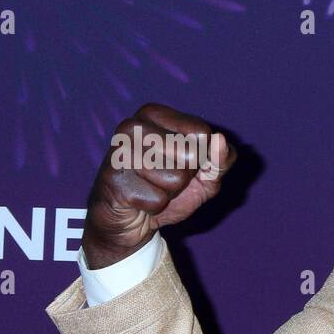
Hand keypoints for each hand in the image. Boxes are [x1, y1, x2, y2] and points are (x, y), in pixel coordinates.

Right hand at [82, 104, 235, 268]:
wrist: (131, 219)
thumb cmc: (168, 188)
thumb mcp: (205, 174)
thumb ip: (221, 158)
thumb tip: (220, 138)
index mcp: (153, 113)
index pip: (202, 133)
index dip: (201, 157)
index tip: (182, 162)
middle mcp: (132, 126)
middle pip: (190, 154)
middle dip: (186, 176)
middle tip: (164, 179)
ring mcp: (119, 151)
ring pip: (176, 178)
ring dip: (170, 192)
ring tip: (151, 188)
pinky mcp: (113, 180)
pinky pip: (157, 199)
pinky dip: (155, 206)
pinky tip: (137, 199)